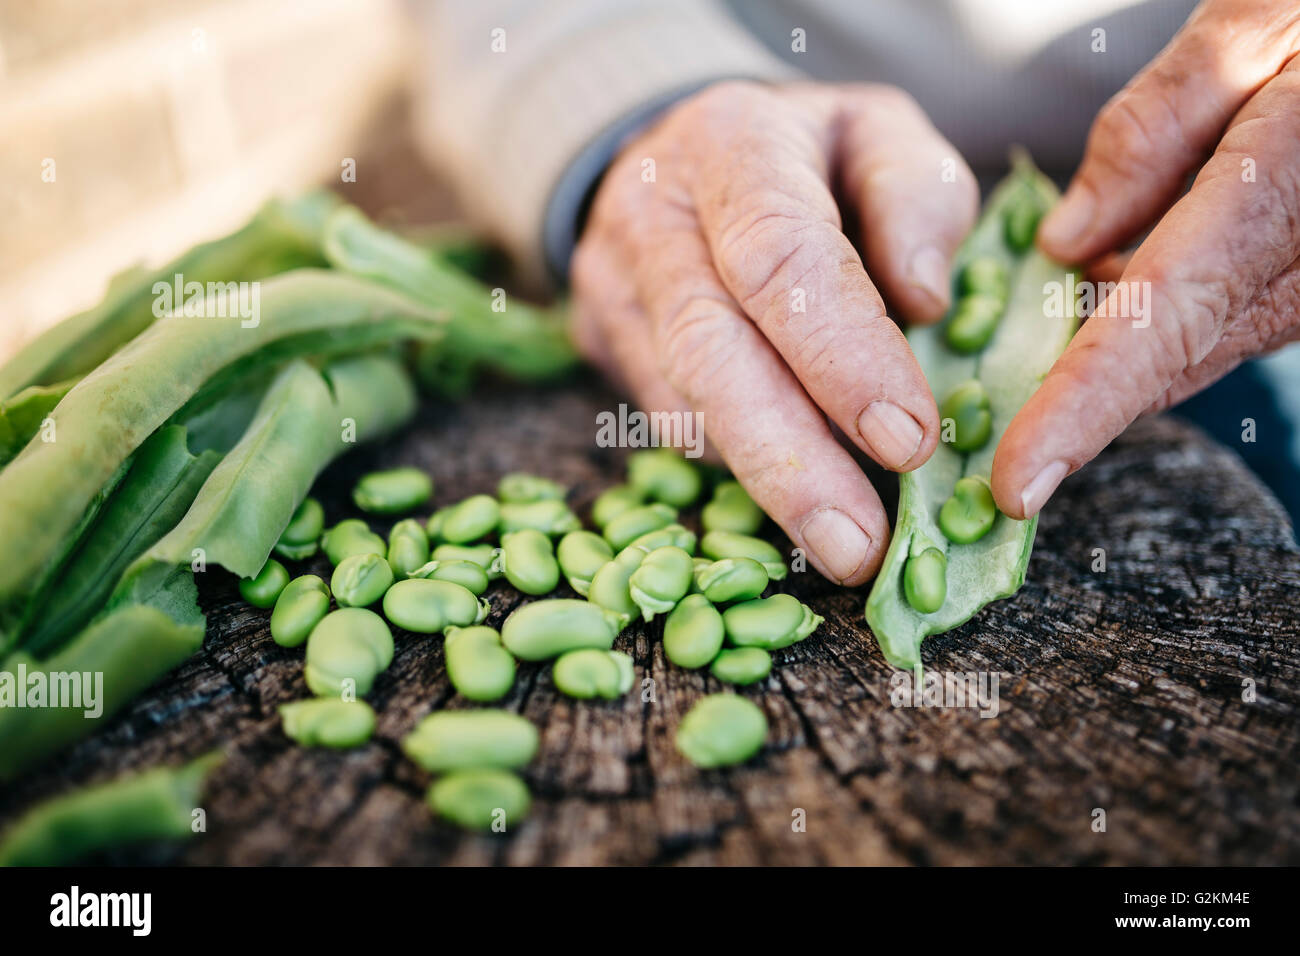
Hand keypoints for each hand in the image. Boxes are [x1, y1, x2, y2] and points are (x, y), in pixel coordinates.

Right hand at [572, 81, 976, 583]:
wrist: (676, 155)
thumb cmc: (804, 155)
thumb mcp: (879, 135)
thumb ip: (917, 195)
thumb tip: (926, 298)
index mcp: (731, 144)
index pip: (777, 257)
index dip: (842, 355)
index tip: (909, 441)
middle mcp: (654, 216)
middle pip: (708, 351)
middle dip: (788, 459)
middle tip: (858, 545)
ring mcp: (612, 286)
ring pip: (680, 404)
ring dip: (765, 484)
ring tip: (844, 544)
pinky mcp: (601, 343)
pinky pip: (669, 422)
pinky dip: (737, 468)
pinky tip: (797, 496)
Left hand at [993, 0, 1299, 517]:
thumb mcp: (1253, 29)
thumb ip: (1154, 134)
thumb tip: (1065, 240)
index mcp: (1273, 201)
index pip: (1158, 327)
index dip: (1080, 412)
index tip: (1021, 483)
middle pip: (1164, 358)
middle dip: (1072, 394)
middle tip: (991, 410)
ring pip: (1187, 347)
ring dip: (1107, 349)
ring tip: (1047, 318)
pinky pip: (1215, 320)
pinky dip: (1150, 317)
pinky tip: (1108, 275)